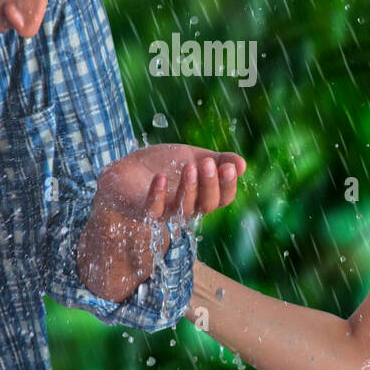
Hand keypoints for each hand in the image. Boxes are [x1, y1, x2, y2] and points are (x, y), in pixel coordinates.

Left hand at [92, 144, 246, 224]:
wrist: (126, 170)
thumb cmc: (163, 165)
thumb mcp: (194, 157)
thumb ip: (218, 160)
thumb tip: (243, 165)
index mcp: (202, 196)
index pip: (223, 198)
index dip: (228, 185)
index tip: (230, 166)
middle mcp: (187, 208)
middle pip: (207, 205)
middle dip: (211, 185)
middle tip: (209, 164)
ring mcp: (165, 212)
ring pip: (184, 208)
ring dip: (189, 188)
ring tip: (190, 166)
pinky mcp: (142, 211)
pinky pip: (152, 210)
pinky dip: (157, 194)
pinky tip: (160, 177)